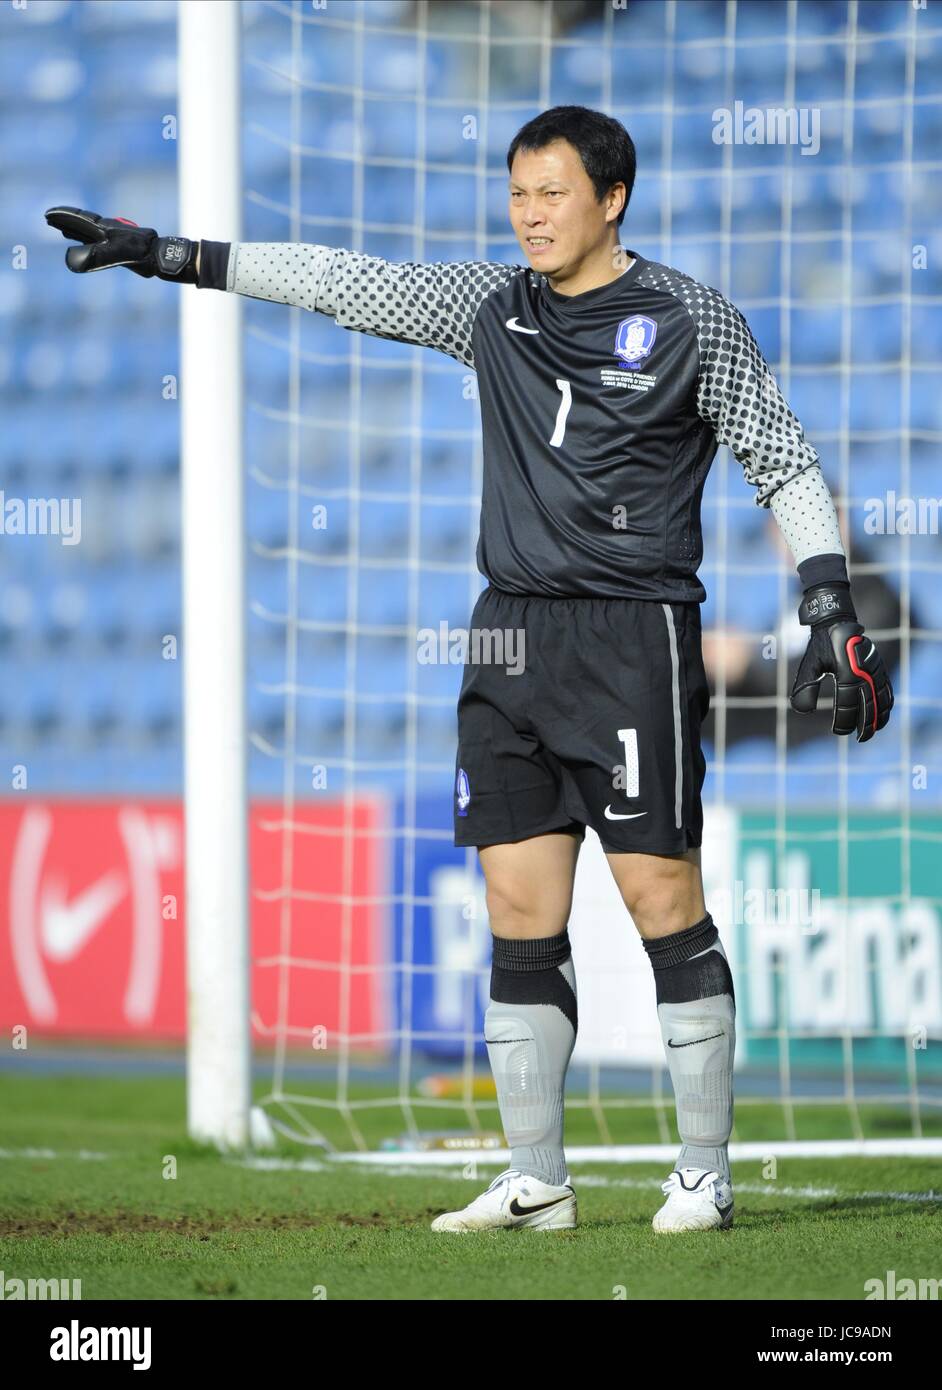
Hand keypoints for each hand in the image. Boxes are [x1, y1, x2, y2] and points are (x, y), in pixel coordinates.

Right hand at [45, 206, 198, 282]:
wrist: (163, 256)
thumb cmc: (142, 254)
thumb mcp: (117, 255)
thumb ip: (96, 257)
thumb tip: (72, 260)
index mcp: (104, 229)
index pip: (79, 220)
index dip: (64, 217)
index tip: (48, 215)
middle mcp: (108, 230)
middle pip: (84, 224)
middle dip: (68, 222)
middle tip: (51, 219)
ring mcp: (116, 237)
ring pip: (92, 232)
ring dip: (78, 230)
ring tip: (65, 229)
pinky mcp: (122, 245)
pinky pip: (101, 240)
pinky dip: (91, 239)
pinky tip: (91, 243)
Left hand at [790, 584, 893, 741]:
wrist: (836, 621)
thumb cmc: (820, 644)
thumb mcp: (808, 665)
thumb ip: (804, 688)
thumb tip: (803, 710)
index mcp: (847, 673)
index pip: (848, 705)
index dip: (844, 721)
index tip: (839, 732)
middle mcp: (864, 672)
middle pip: (869, 705)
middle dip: (866, 724)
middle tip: (860, 738)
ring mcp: (875, 669)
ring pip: (882, 698)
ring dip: (880, 716)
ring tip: (874, 730)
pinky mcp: (879, 666)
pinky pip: (887, 687)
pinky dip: (887, 701)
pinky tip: (884, 712)